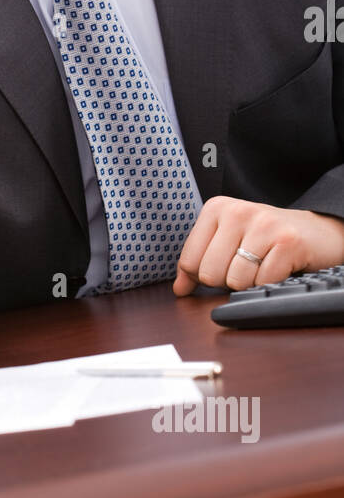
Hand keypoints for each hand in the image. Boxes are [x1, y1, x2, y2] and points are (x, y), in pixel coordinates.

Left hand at [173, 197, 343, 294]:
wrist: (318, 232)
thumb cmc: (268, 240)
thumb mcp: (227, 242)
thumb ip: (198, 263)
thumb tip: (179, 289)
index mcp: (216, 208)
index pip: (189, 261)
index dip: (204, 275)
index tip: (225, 263)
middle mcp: (237, 211)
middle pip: (209, 274)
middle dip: (227, 281)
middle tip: (247, 265)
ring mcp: (263, 225)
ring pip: (235, 281)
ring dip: (250, 283)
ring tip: (263, 264)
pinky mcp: (287, 242)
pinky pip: (262, 283)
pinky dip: (270, 283)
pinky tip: (279, 267)